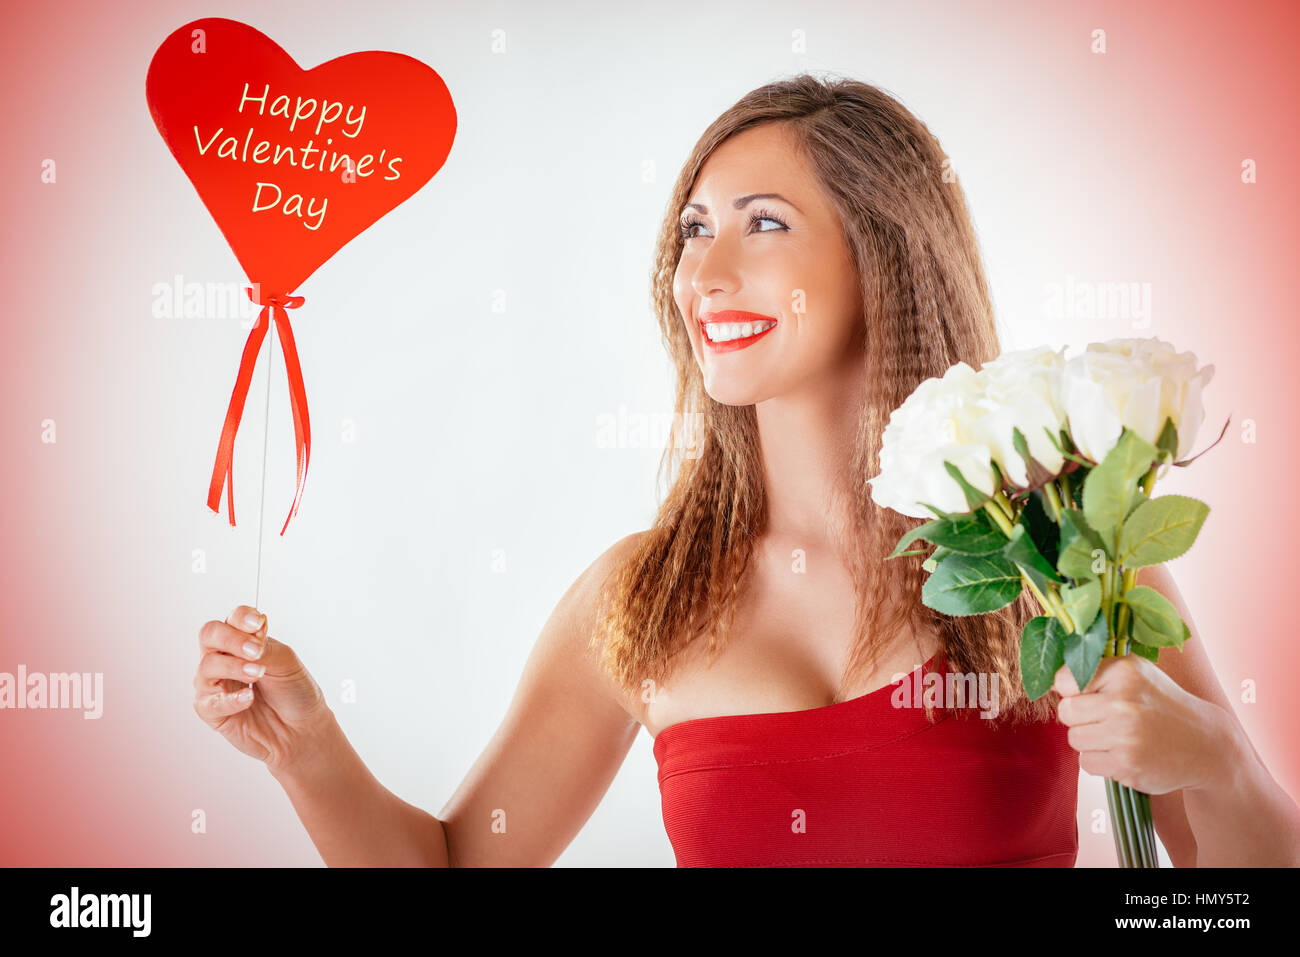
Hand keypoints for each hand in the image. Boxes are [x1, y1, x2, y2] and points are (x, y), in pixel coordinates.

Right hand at [193, 605, 329, 770]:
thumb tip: (253, 630)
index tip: (258, 623)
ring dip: (234, 667)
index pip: (232, 619)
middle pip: (209, 635)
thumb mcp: (286, 662)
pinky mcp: (212, 711)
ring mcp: (215, 684)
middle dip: (231, 639)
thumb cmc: (294, 692)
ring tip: (258, 673)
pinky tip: (248, 698)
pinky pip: (210, 702)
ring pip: (207, 666)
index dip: (242, 617)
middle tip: (254, 650)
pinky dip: (230, 699)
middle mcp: (224, 658)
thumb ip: (265, 646)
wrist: (302, 728)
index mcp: (243, 641)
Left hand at [1053, 653, 1237, 794]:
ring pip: (1075, 739)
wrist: (1205, 744)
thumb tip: (1051, 680)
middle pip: (1065, 712)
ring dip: (1091, 740)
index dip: (1073, 690)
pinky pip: (1087, 763)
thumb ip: (1095, 668)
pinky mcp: (1126, 766)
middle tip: (1107, 718)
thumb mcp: (1135, 672)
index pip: (1064, 681)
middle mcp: (1122, 703)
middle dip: (1080, 717)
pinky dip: (1101, 760)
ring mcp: (1124, 737)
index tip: (1091, 694)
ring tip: (1119, 735)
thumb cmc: (1159, 704)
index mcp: (1123, 672)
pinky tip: (1126, 753)